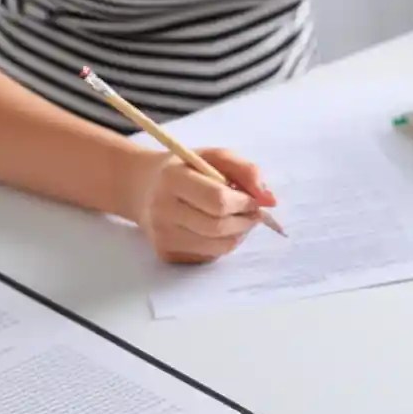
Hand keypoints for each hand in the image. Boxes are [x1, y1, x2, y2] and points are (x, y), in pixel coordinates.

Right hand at [132, 148, 277, 263]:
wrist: (142, 188)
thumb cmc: (186, 169)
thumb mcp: (214, 157)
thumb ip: (246, 170)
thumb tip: (270, 199)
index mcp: (172, 179)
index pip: (217, 200)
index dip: (244, 203)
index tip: (253, 199)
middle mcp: (162, 210)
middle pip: (219, 227)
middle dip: (245, 221)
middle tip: (252, 212)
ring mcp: (162, 236)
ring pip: (218, 247)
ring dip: (238, 234)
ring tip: (237, 219)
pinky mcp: (166, 254)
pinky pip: (208, 256)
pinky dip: (222, 244)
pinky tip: (217, 229)